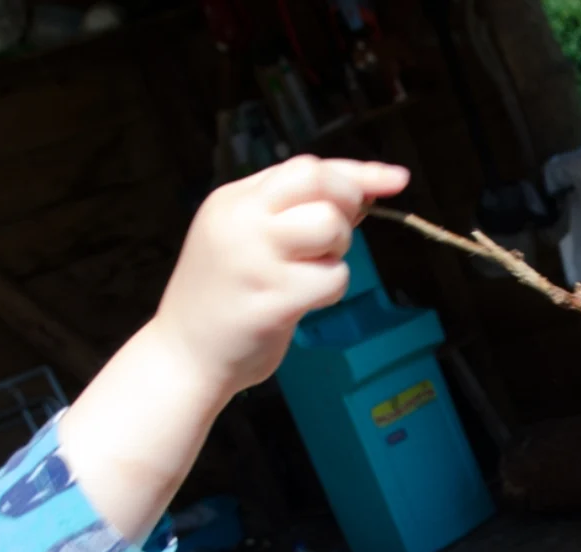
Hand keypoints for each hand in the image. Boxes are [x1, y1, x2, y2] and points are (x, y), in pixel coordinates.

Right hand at [151, 155, 409, 395]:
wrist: (184, 356)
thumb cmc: (226, 299)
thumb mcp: (249, 241)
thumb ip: (294, 214)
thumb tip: (363, 192)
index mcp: (233, 200)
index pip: (305, 167)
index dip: (357, 172)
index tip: (396, 179)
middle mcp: (241, 220)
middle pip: (319, 181)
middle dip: (348, 204)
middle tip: (338, 239)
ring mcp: (255, 257)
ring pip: (331, 226)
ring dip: (339, 251)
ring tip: (312, 272)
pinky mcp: (273, 297)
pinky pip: (334, 277)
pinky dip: (332, 290)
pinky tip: (306, 303)